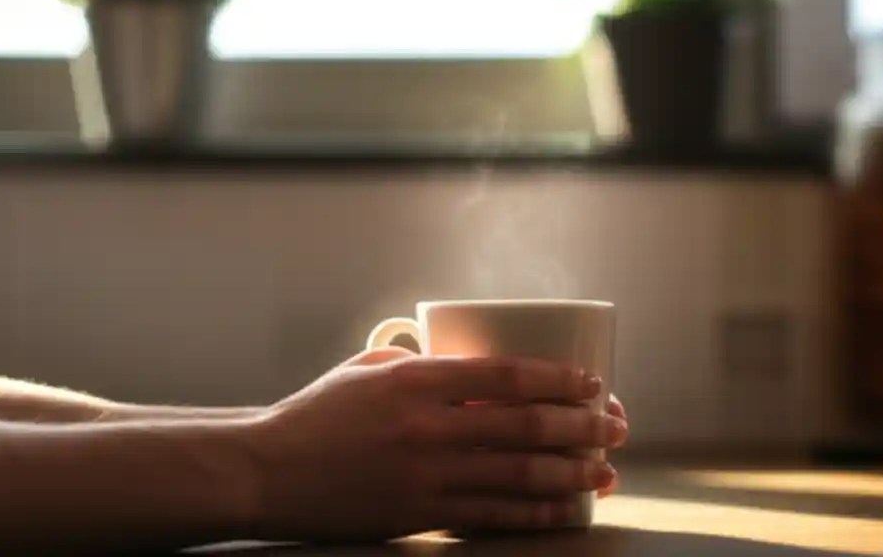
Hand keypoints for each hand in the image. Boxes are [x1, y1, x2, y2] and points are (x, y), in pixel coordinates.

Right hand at [239, 348, 627, 540]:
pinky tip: (567, 508)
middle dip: (581, 426)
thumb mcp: (369, 369)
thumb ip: (425, 366)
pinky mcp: (418, 514)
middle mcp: (426, 426)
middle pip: (524, 426)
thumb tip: (476, 373)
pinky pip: (491, 515)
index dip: (558, 380)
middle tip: (615, 426)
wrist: (267, 472)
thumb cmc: (317, 416)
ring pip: (518, 474)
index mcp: (416, 380)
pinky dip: (536, 513)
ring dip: (571, 471)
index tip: (591, 383)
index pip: (506, 375)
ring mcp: (424, 474)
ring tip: (606, 470)